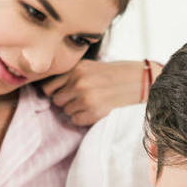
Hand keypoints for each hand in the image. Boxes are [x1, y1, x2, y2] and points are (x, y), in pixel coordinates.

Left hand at [40, 60, 158, 126]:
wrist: (138, 81)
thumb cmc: (113, 73)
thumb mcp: (89, 66)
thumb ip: (70, 75)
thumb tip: (48, 90)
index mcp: (77, 69)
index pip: (48, 87)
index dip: (54, 91)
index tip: (62, 92)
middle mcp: (79, 83)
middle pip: (56, 100)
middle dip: (65, 101)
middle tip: (78, 98)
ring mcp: (86, 98)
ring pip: (66, 111)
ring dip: (75, 109)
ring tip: (89, 102)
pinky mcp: (94, 112)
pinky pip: (76, 120)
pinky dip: (83, 118)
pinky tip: (94, 109)